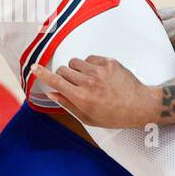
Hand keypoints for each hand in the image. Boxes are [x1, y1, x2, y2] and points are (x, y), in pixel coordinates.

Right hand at [30, 56, 156, 127]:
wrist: (139, 105)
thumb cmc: (114, 115)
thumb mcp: (88, 117)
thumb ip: (68, 104)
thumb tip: (52, 93)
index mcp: (81, 97)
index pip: (55, 81)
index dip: (42, 74)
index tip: (34, 67)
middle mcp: (88, 82)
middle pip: (63, 69)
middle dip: (63, 75)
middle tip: (72, 83)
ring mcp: (99, 70)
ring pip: (75, 62)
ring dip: (76, 69)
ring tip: (87, 79)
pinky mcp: (109, 62)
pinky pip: (90, 58)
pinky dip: (90, 65)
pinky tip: (99, 75)